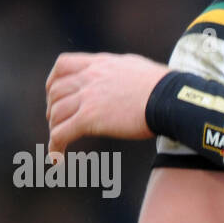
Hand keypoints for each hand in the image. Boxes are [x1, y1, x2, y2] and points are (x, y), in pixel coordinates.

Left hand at [46, 52, 169, 156]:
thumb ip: (122, 72)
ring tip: (60, 142)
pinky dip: (55, 147)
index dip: (54, 81)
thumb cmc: (165, 87)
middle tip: (59, 122)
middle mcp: (89, 77)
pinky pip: (62, 133)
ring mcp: (87, 98)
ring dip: (55, 128)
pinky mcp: (89, 118)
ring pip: (56, 113)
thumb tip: (125, 77)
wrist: (170, 99)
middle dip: (53, 107)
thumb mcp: (137, 68)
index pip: (63, 65)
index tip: (55, 94)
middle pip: (55, 91)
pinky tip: (56, 159)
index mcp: (100, 64)